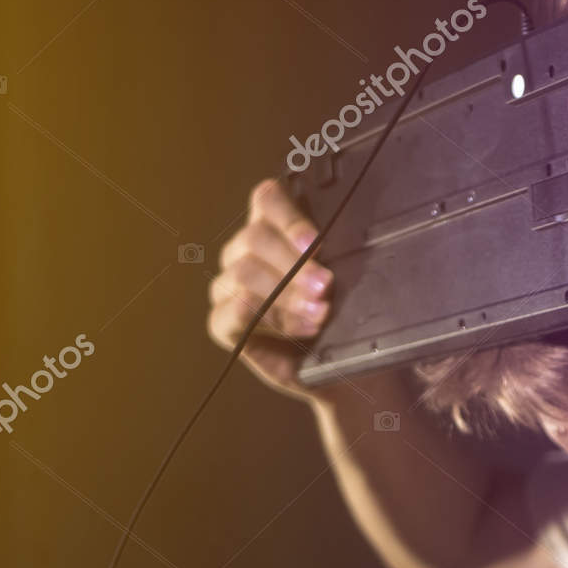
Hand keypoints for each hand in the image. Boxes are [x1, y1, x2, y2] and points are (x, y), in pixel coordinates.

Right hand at [207, 179, 338, 399]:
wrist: (341, 367)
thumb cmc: (344, 317)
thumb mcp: (346, 283)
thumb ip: (334, 259)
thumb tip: (332, 254)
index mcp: (273, 229)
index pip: (267, 200)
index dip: (289, 218)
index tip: (317, 245)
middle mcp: (244, 252)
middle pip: (255, 238)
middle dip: (295, 264)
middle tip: (326, 286)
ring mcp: (228, 285)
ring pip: (244, 273)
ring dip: (287, 294)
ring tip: (321, 313)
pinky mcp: (222, 322)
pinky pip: (236, 310)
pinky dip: (275, 319)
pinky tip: (305, 329)